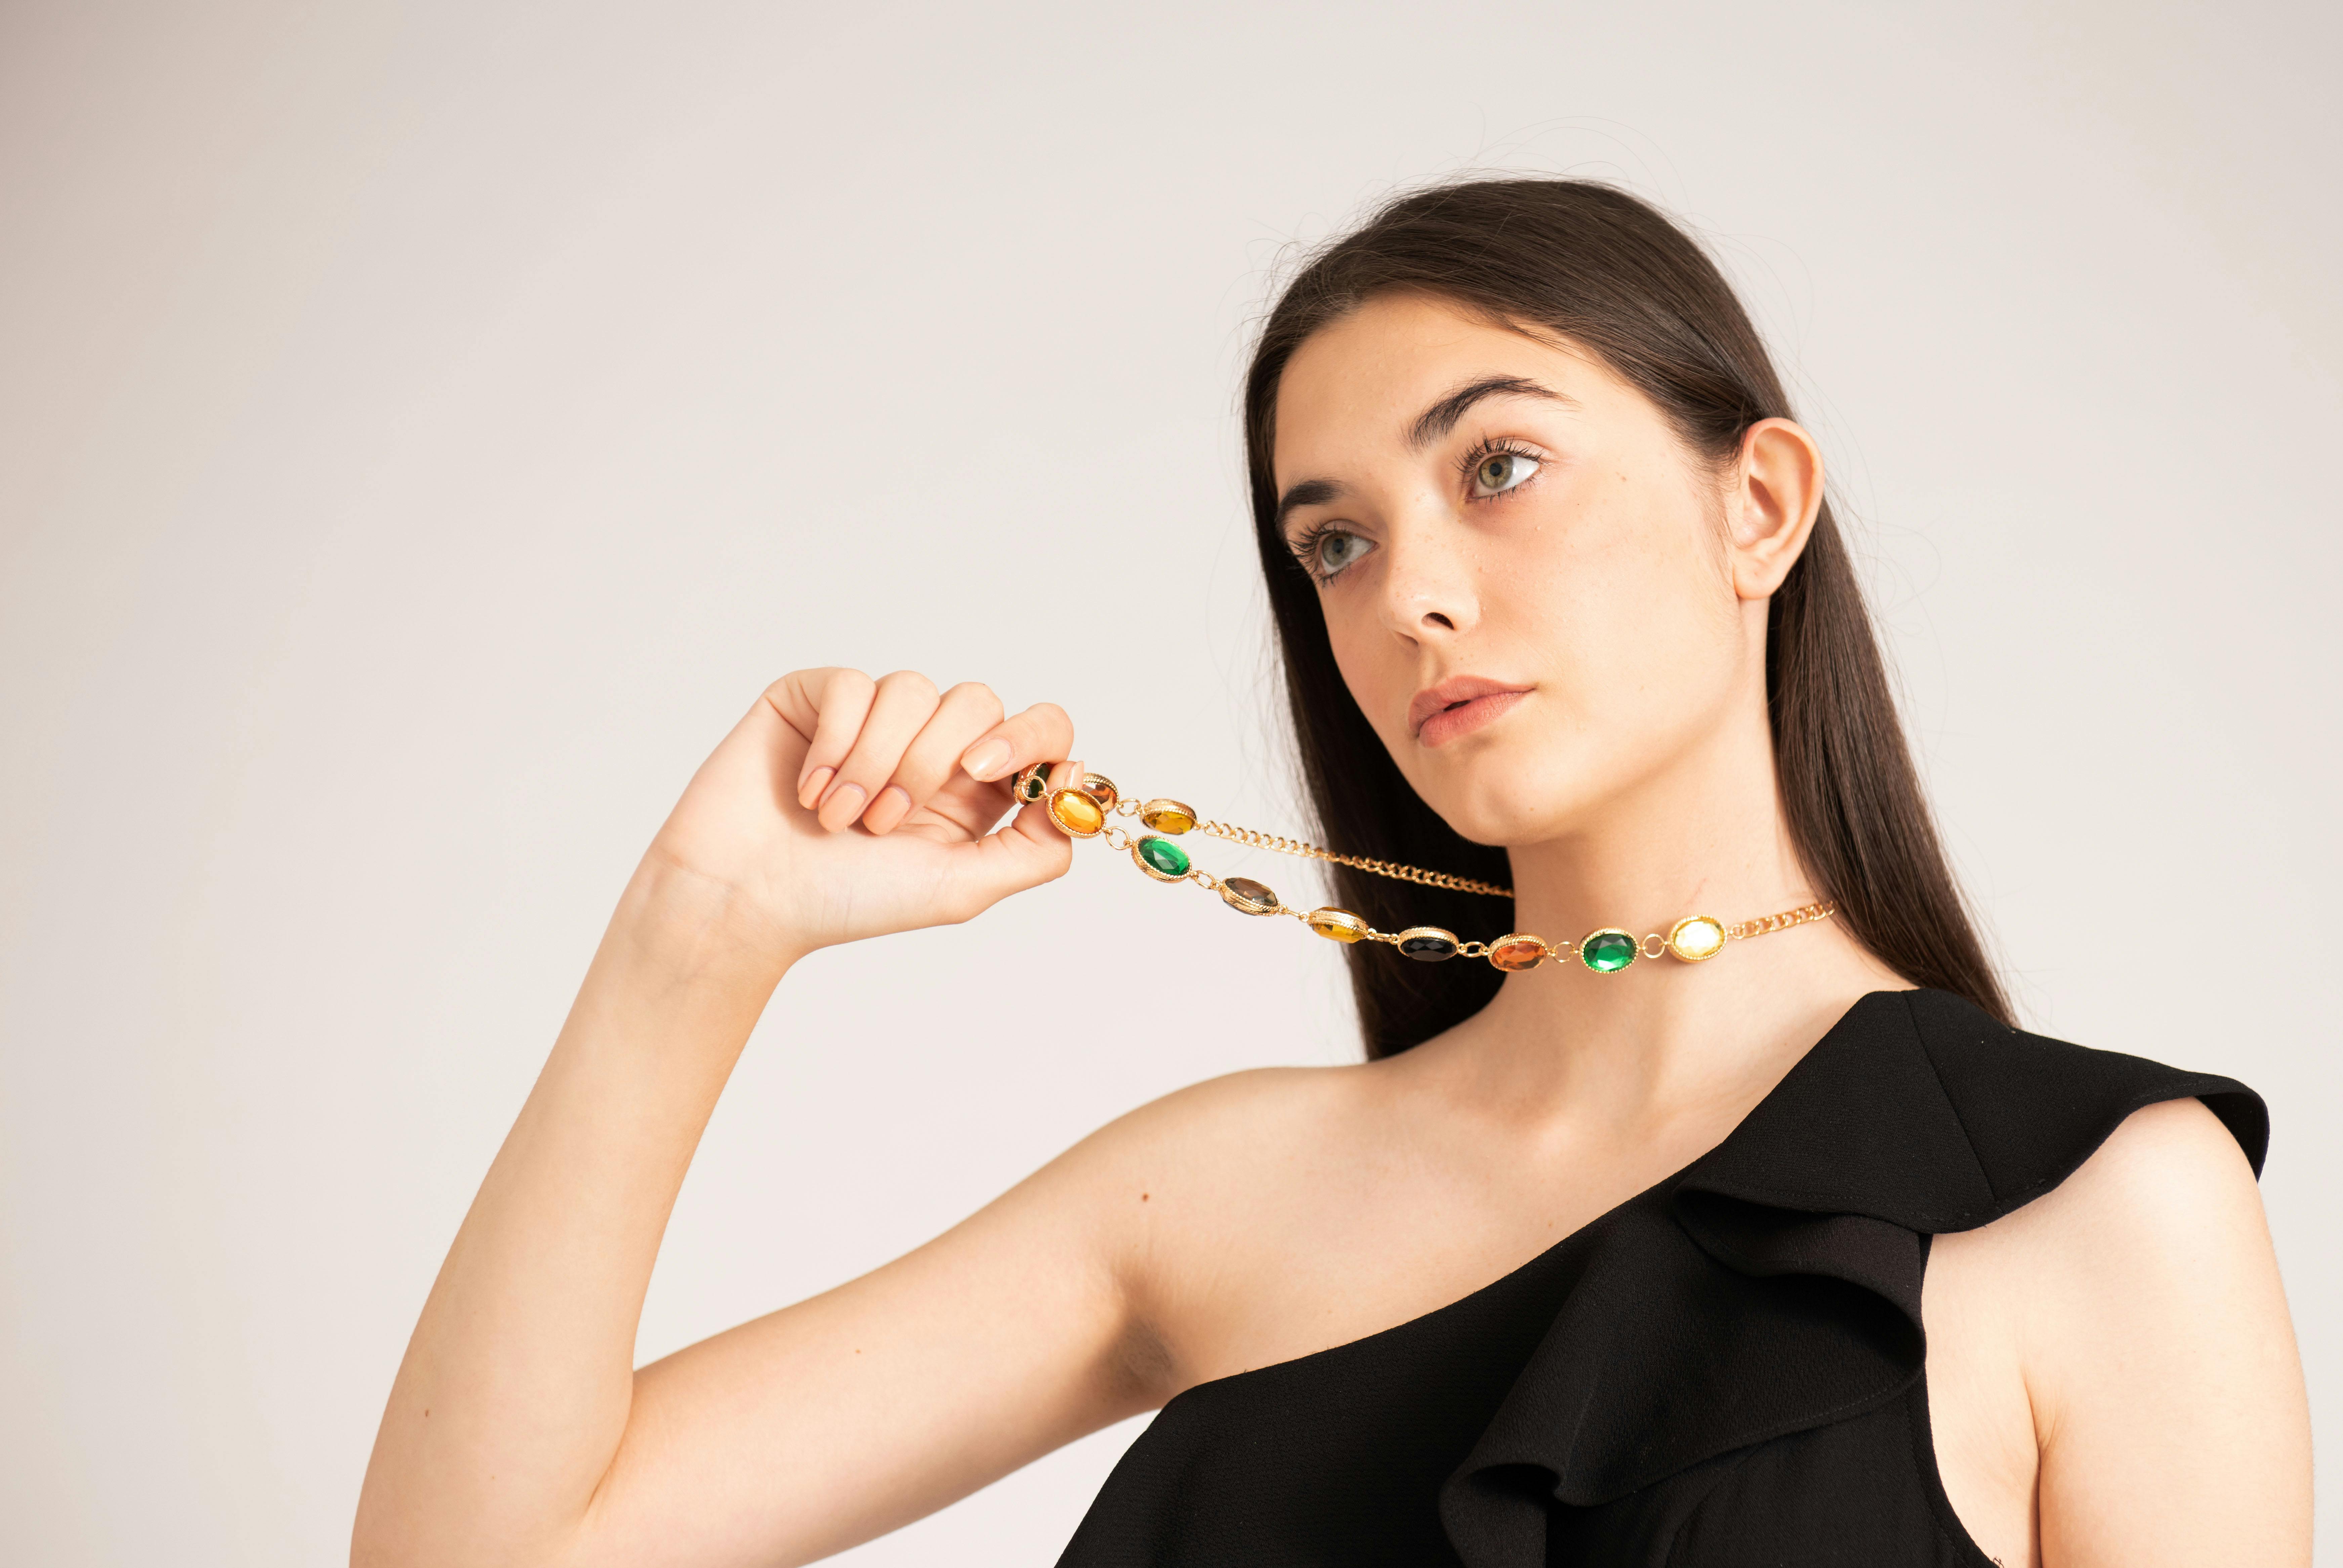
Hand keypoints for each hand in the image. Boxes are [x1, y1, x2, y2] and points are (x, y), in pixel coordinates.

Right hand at [638, 669, 1076, 961]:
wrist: (745, 900)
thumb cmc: (846, 901)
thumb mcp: (962, 888)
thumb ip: (1037, 846)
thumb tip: (1076, 779)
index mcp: (974, 791)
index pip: (1037, 730)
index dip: (1026, 738)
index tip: (987, 771)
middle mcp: (929, 746)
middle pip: (977, 702)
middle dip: (932, 764)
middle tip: (886, 823)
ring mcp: (872, 718)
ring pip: (914, 690)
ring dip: (879, 764)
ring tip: (840, 818)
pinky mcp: (818, 697)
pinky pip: (856, 685)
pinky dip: (836, 745)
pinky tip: (807, 791)